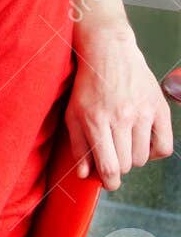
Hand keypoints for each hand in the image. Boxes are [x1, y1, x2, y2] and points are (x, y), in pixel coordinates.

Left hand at [66, 28, 173, 190]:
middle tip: (112, 156)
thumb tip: (85, 174)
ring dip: (133, 158)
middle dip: (117, 167)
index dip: (108, 182)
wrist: (109, 53)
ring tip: (123, 143)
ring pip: (143, 158)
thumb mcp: (73, 113)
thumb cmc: (87, 84)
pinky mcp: (159, 109)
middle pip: (126, 165)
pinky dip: (154, 151)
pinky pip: (163, 146)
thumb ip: (78, 145)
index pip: (108, 166)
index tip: (107, 182)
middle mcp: (120, 118)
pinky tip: (142, 143)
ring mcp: (142, 113)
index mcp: (95, 120)